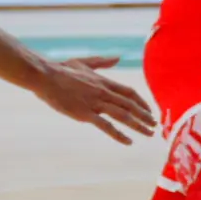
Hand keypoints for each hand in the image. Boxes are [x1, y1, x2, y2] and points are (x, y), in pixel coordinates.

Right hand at [30, 55, 157, 143]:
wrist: (46, 76)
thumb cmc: (62, 69)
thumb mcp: (85, 63)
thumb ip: (103, 62)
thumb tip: (118, 57)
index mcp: (104, 82)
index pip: (129, 92)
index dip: (142, 102)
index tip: (149, 111)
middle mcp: (104, 92)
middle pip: (131, 105)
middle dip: (145, 116)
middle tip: (154, 126)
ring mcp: (95, 103)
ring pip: (123, 115)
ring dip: (138, 125)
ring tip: (149, 133)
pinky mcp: (85, 114)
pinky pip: (106, 126)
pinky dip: (119, 134)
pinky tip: (128, 141)